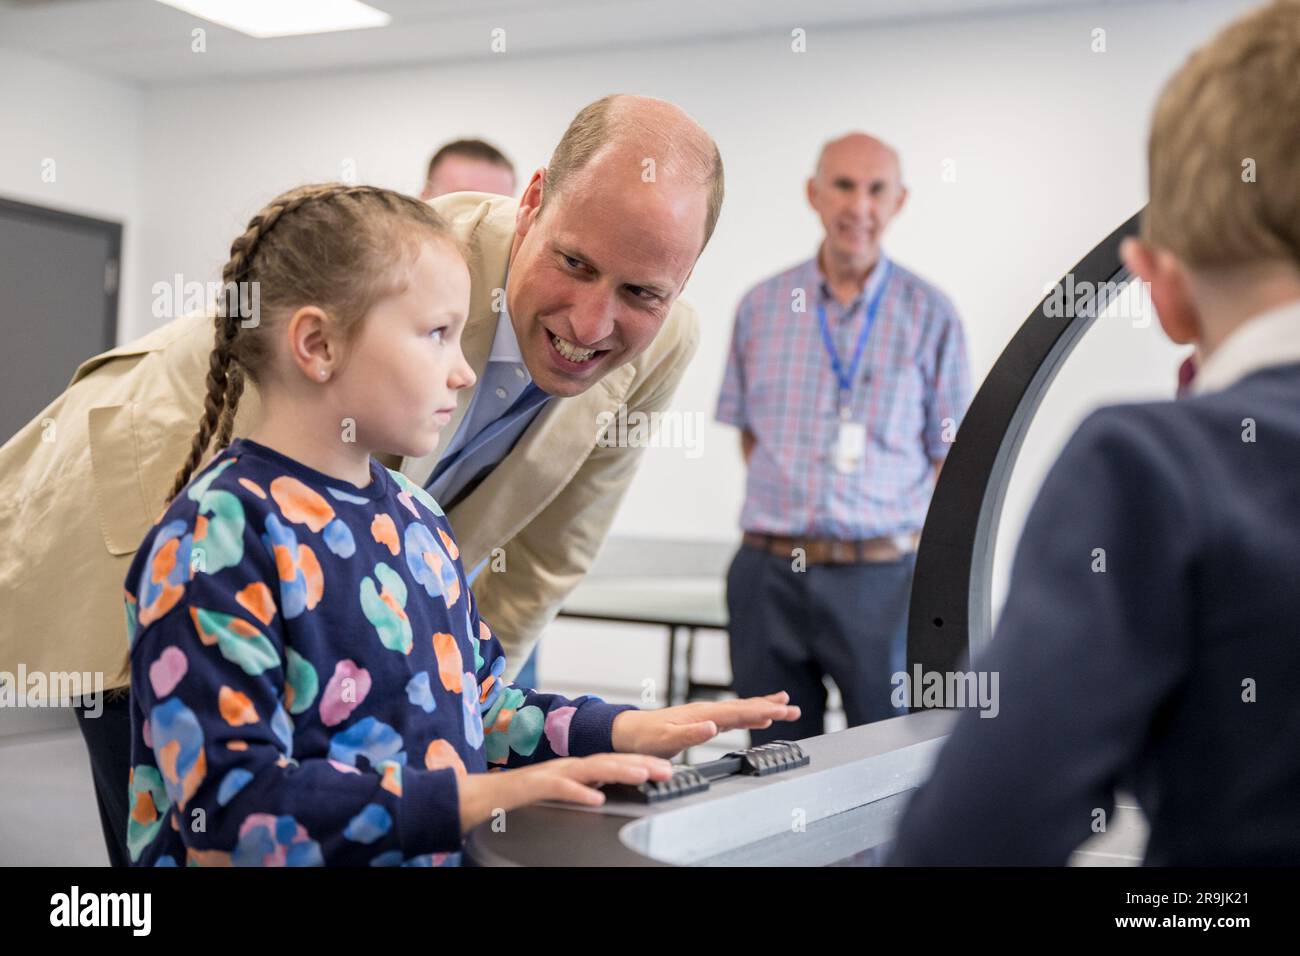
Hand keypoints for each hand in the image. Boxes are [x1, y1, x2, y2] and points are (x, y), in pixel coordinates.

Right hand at [458, 753, 673, 831]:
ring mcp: (548, 775)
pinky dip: (578, 791)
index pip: (612, 764)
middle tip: (668, 769)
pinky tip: (596, 797)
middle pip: (608, 762)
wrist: (471, 796)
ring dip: (618, 770)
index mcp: (571, 770)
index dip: (640, 764)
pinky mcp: (532, 787)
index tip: (666, 769)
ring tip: (642, 774)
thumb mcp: (555, 793)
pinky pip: (558, 788)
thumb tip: (601, 793)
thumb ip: (577, 790)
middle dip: (640, 763)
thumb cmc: (511, 798)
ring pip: (589, 769)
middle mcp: (563, 768)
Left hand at [611, 691, 801, 757]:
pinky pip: (733, 716)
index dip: (763, 711)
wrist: (627, 732)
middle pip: (744, 707)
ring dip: (763, 708)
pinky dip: (749, 715)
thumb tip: (713, 726)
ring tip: (784, 706)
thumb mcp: (665, 739)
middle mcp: (706, 711)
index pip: (739, 712)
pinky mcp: (702, 721)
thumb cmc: (645, 737)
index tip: (784, 711)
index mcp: (702, 714)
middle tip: (794, 708)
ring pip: (740, 709)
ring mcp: (705, 715)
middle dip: (770, 707)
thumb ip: (690, 734)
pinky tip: (758, 718)